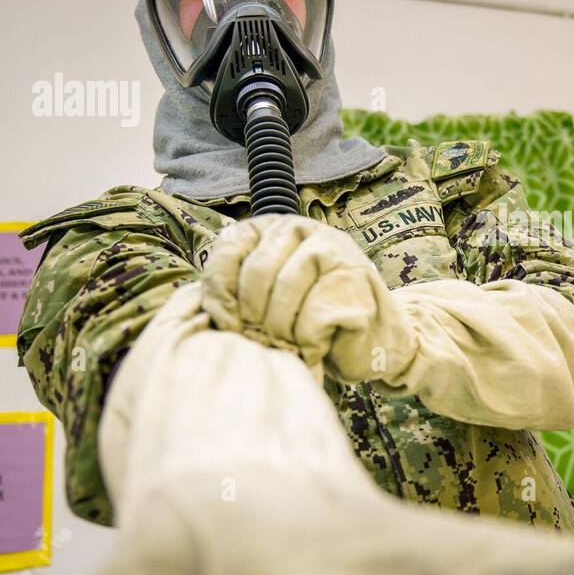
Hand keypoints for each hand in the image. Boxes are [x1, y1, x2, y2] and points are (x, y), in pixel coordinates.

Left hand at [200, 214, 416, 380]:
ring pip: (285, 290)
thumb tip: (204, 304)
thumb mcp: (262, 302)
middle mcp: (301, 228)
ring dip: (281, 330)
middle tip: (263, 341)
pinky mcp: (355, 275)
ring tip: (288, 345)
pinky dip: (308, 340)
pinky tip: (315, 345)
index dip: (219, 295)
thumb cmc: (307, 324)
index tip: (228, 325)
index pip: (227, 252)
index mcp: (271, 229)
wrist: (368, 341)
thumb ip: (235, 292)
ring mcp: (332, 248)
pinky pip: (314, 313)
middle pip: (256, 272)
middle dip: (253, 317)